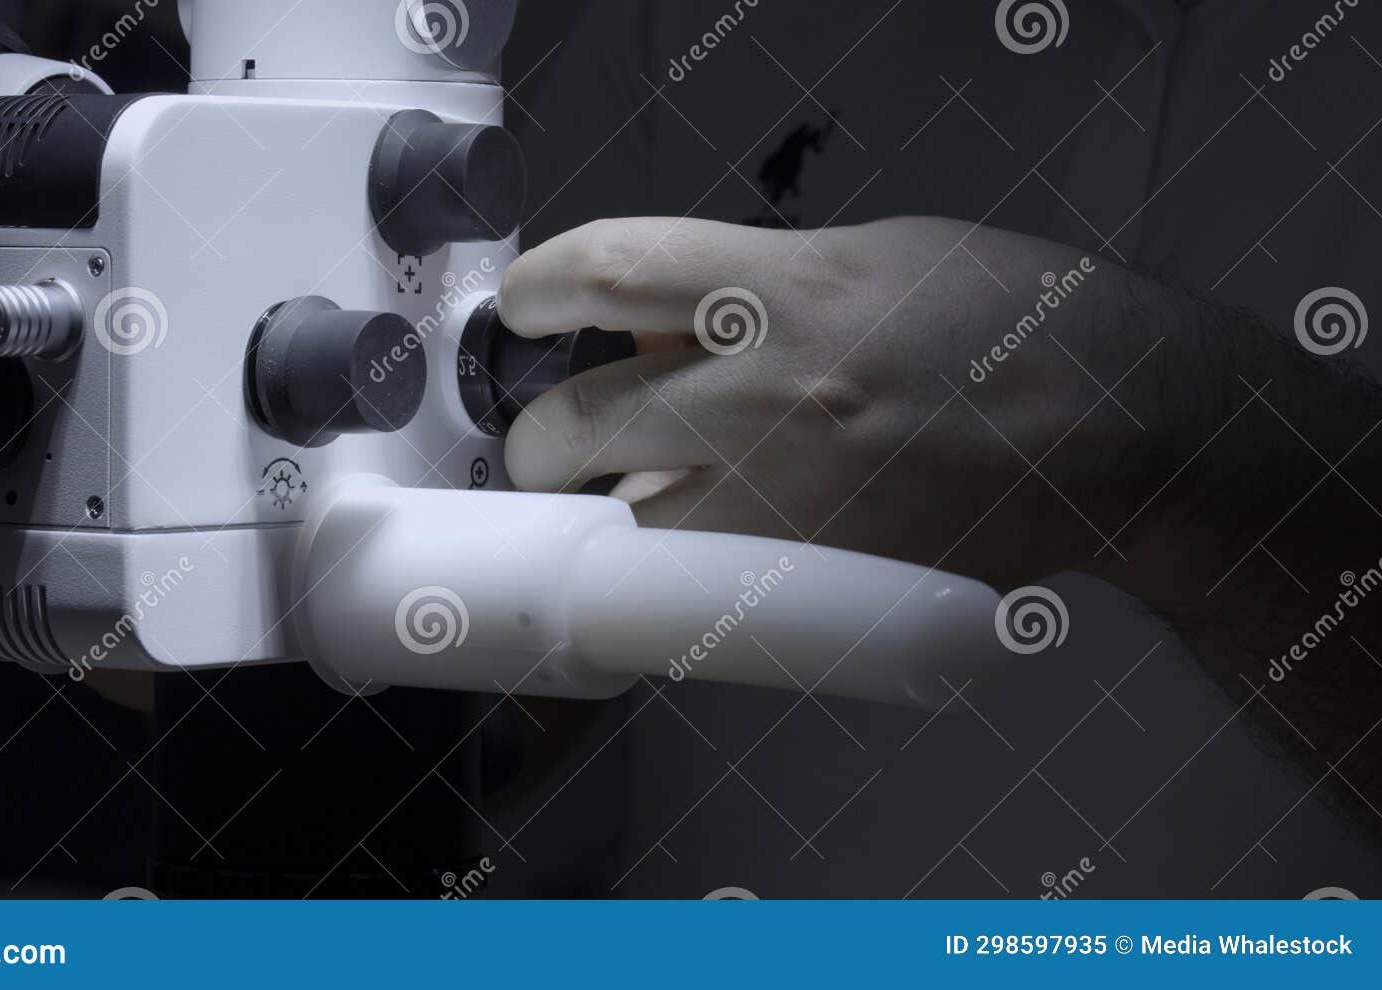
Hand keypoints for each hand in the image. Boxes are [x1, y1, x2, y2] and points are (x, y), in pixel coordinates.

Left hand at [497, 216, 1173, 589]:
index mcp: (786, 287)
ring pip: (630, 526)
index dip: (534, 286)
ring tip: (628, 504)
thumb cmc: (1008, 322)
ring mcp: (793, 494)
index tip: (522, 305)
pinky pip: (705, 586)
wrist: (1119, 426)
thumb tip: (651, 328)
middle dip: (535, 441)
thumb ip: (750, 283)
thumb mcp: (870, 257)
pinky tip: (698, 550)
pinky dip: (679, 572)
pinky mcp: (822, 573)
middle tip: (544, 444)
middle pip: (580, 421)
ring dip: (603, 520)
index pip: (609, 269)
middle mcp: (774, 391)